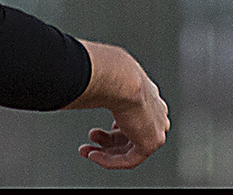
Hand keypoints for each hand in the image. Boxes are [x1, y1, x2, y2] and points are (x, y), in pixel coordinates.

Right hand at [65, 40, 167, 168]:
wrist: (119, 76)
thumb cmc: (108, 71)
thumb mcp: (104, 78)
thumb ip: (98, 84)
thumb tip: (75, 77)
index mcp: (147, 95)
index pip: (133, 118)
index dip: (113, 129)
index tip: (96, 131)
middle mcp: (156, 112)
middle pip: (131, 136)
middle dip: (107, 142)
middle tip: (88, 141)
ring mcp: (156, 128)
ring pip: (130, 149)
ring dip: (105, 153)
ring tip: (87, 151)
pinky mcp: (151, 142)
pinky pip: (130, 160)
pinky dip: (110, 160)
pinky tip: (93, 156)